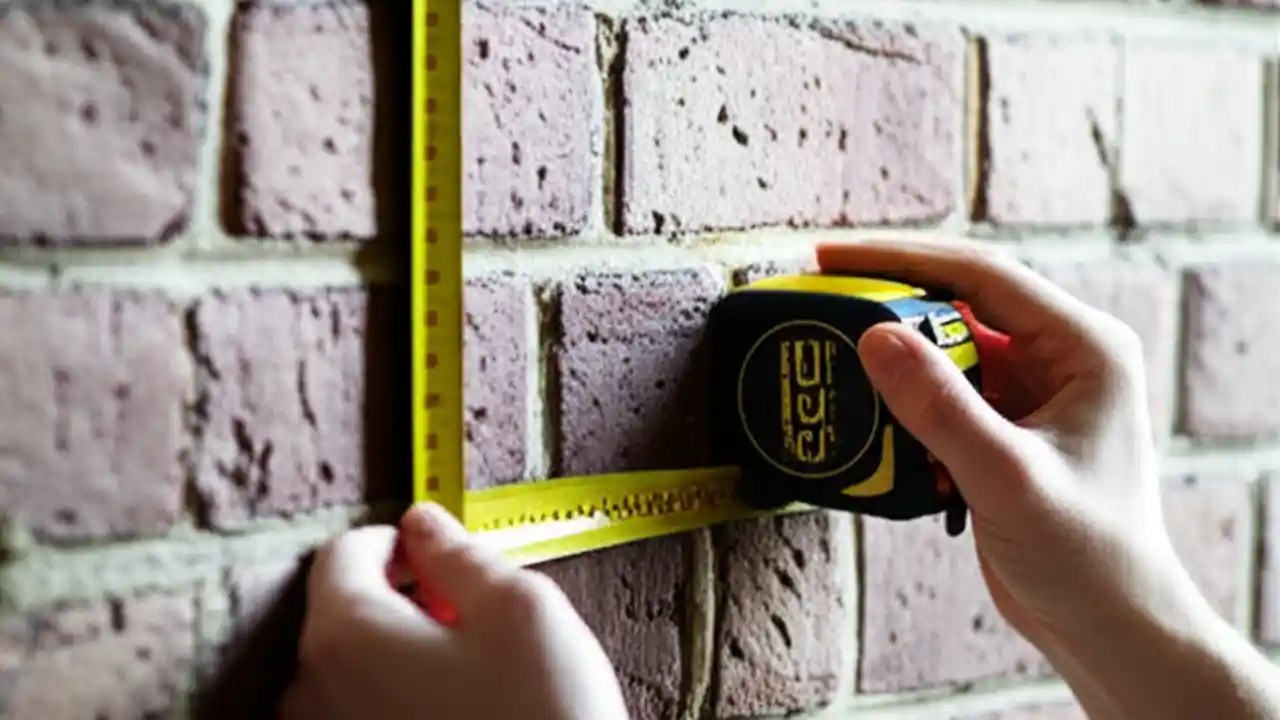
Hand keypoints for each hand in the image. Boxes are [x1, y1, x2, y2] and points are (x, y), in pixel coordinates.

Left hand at [280, 503, 628, 719]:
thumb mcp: (520, 610)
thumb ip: (461, 554)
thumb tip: (427, 524)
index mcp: (346, 636)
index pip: (345, 550)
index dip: (400, 541)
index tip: (442, 557)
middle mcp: (313, 694)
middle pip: (345, 611)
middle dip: (404, 602)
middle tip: (473, 623)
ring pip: (355, 669)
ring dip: (403, 657)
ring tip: (473, 678)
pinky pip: (361, 714)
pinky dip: (399, 702)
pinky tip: (460, 712)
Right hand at [817, 237, 1279, 718]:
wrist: (1109, 628)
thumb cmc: (1087, 555)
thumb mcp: (1008, 477)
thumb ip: (940, 408)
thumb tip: (874, 336)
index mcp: (1083, 347)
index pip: (981, 274)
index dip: (901, 258)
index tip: (831, 256)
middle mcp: (1059, 358)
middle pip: (956, 305)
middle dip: (886, 302)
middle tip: (816, 301)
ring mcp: (1029, 394)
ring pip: (942, 351)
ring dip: (890, 359)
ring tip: (825, 354)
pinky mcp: (1003, 429)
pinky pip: (940, 396)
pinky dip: (900, 404)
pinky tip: (863, 416)